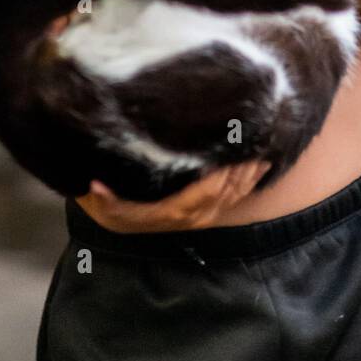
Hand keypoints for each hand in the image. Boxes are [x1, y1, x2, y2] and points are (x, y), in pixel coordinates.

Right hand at [78, 159, 272, 232]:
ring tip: (266, 149)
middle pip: (227, 192)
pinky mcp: (208, 211)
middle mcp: (193, 217)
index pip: (206, 192)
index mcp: (173, 212)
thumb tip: (94, 186)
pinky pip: (235, 198)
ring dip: (251, 174)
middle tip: (260, 141)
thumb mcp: (104, 201)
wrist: (116, 220)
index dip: (224, 173)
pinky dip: (250, 182)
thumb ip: (103, 197)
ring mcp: (202, 216)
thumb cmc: (113, 202)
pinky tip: (262, 165)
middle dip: (245, 169)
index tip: (237, 149)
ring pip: (234, 196)